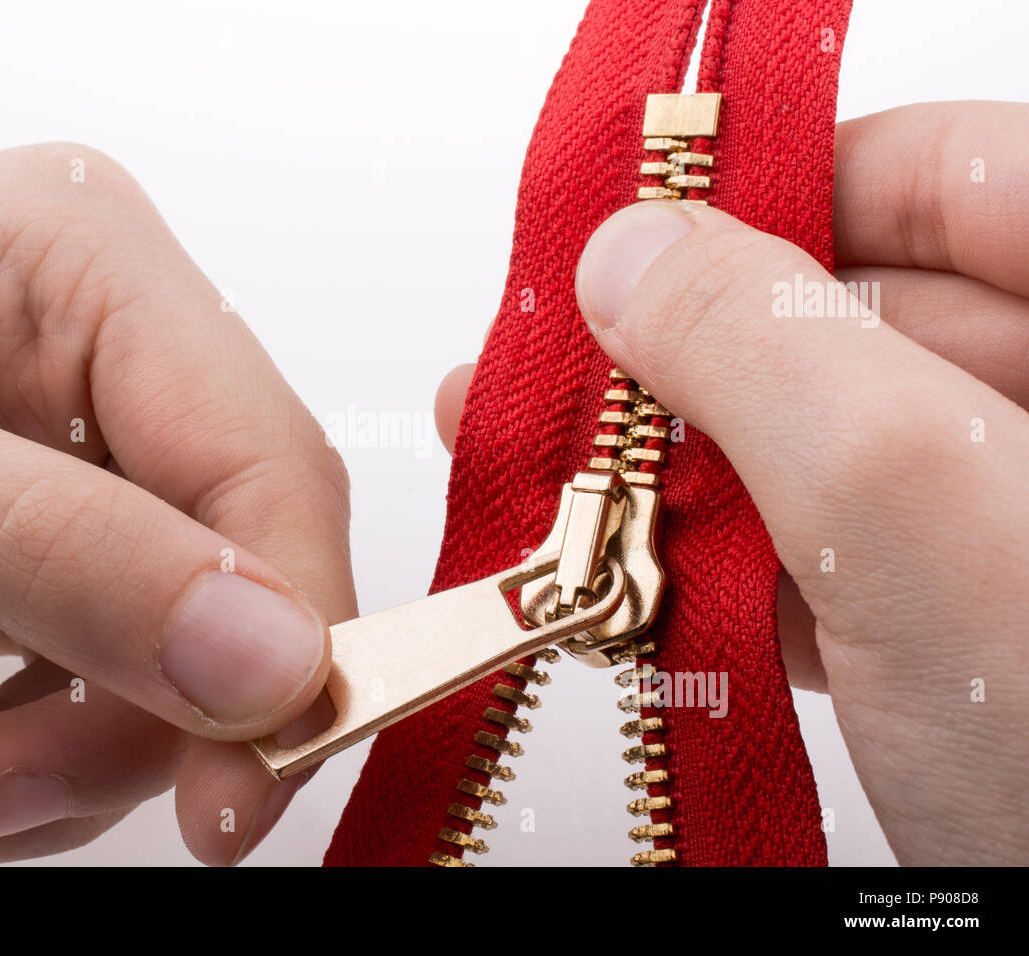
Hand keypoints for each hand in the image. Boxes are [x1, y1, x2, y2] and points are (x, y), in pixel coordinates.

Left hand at [0, 144, 354, 864]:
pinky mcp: (59, 564)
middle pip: (240, 570)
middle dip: (140, 718)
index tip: (233, 788)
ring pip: (190, 659)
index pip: (261, 458)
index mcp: (83, 260)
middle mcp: (111, 355)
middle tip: (2, 800)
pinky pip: (117, 696)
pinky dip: (34, 769)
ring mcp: (89, 466)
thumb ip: (51, 549)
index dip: (284, 630)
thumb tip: (274, 654)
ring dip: (70, 763)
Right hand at [439, 102, 1028, 865]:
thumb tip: (633, 257)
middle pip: (860, 318)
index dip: (777, 188)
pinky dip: (731, 573)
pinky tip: (640, 587)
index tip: (638, 235)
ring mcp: (1019, 531)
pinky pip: (835, 562)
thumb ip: (764, 347)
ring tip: (564, 490)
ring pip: (827, 453)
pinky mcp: (978, 632)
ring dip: (688, 477)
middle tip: (567, 379)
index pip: (939, 176)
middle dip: (691, 358)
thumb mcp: (918, 508)